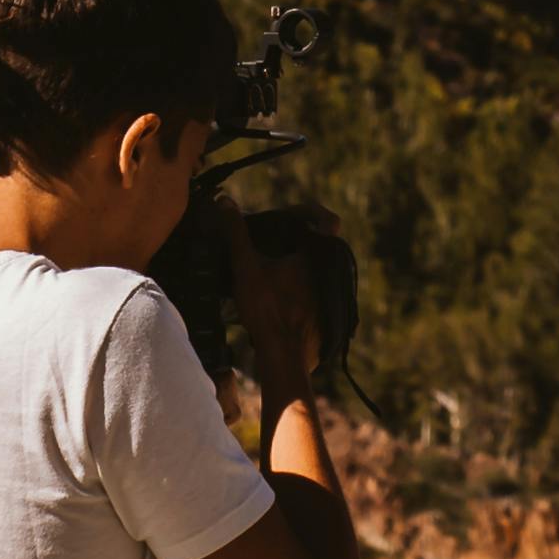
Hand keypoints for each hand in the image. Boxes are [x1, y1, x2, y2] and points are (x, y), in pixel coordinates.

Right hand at [227, 192, 326, 417]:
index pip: (329, 221)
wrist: (284, 356)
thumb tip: (225, 201)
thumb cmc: (267, 309)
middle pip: (320, 245)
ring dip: (298, 262)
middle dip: (298, 239)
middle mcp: (332, 273)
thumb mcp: (246, 267)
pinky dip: (300, 283)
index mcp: (318, 256)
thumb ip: (237, 233)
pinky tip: (278, 290)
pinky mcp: (328, 313)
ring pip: (318, 269)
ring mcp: (333, 294)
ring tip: (272, 263)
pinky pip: (317, 289)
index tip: (287, 216)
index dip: (310, 213)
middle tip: (273, 239)